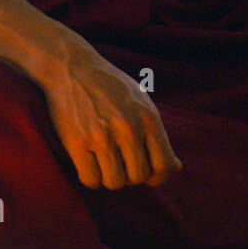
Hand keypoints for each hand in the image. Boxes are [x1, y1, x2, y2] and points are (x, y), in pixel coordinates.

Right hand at [41, 44, 182, 190]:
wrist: (71, 67)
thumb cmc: (109, 86)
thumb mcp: (141, 102)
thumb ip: (158, 134)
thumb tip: (176, 168)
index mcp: (148, 117)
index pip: (163, 165)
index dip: (158, 178)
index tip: (147, 177)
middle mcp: (128, 127)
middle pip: (138, 177)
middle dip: (130, 176)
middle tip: (121, 163)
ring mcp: (102, 136)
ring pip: (115, 182)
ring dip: (110, 178)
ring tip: (104, 162)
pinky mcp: (77, 142)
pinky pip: (90, 179)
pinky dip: (90, 177)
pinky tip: (89, 164)